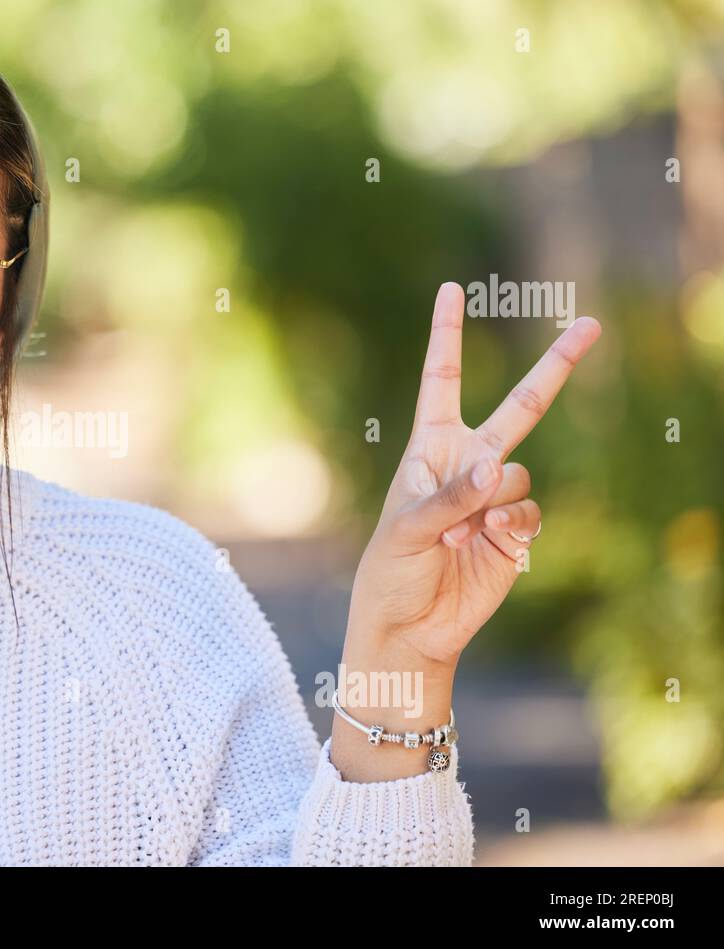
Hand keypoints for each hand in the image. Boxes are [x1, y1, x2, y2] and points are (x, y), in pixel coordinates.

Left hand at [346, 282, 601, 669]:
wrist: (410, 625)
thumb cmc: (390, 570)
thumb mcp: (404, 528)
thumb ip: (450, 495)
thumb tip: (499, 466)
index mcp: (430, 448)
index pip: (442, 381)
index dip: (447, 336)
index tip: (452, 289)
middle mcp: (469, 463)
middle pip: (522, 406)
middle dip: (557, 366)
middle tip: (592, 324)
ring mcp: (497, 495)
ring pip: (519, 472)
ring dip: (490, 500)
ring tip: (456, 533)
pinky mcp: (518, 530)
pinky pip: (529, 511)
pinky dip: (510, 526)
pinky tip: (484, 544)